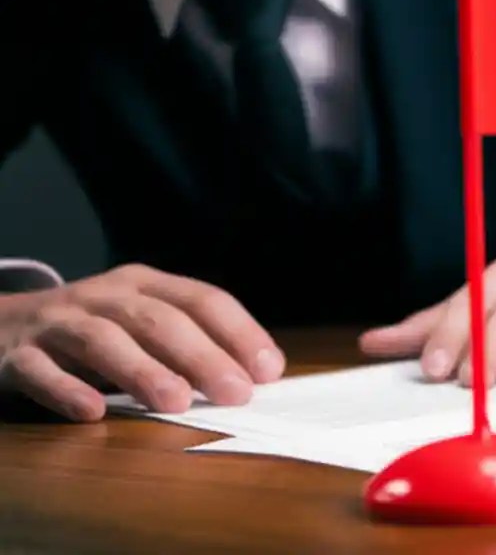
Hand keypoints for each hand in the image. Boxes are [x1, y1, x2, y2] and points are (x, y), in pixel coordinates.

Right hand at [0, 264, 284, 420]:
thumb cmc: (92, 333)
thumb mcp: (140, 325)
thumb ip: (191, 345)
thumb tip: (256, 378)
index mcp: (143, 285)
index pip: (202, 300)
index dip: (239, 332)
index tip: (268, 370)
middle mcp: (103, 297)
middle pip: (159, 320)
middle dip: (201, 356)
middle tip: (234, 393)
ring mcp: (57, 323)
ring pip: (103, 340)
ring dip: (143, 371)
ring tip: (176, 403)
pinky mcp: (17, 355)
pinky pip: (39, 370)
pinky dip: (66, 390)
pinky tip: (92, 413)